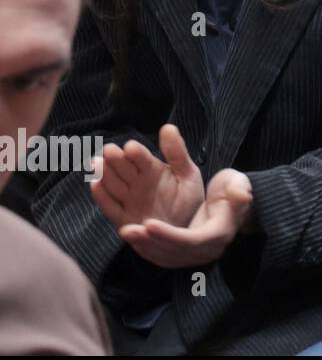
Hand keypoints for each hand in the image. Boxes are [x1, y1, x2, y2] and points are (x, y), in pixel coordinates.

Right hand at [89, 124, 204, 230]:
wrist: (188, 232)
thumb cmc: (188, 201)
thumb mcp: (188, 175)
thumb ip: (177, 153)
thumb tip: (167, 126)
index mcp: (152, 169)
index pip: (141, 158)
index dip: (136, 152)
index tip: (131, 147)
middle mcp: (136, 183)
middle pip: (122, 168)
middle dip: (115, 159)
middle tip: (109, 150)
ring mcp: (128, 200)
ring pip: (113, 184)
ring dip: (104, 174)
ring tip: (97, 163)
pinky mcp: (123, 219)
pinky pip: (110, 207)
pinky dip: (102, 197)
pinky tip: (95, 184)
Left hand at [118, 168, 253, 267]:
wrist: (232, 204)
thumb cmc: (232, 190)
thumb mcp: (238, 184)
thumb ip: (239, 189)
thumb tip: (243, 195)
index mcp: (220, 234)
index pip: (192, 240)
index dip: (170, 234)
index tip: (150, 223)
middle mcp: (208, 250)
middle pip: (175, 252)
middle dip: (150, 242)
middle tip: (127, 229)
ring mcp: (195, 256)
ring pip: (166, 257)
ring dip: (143, 246)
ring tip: (125, 231)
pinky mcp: (184, 255)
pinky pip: (162, 256)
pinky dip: (145, 248)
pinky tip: (131, 236)